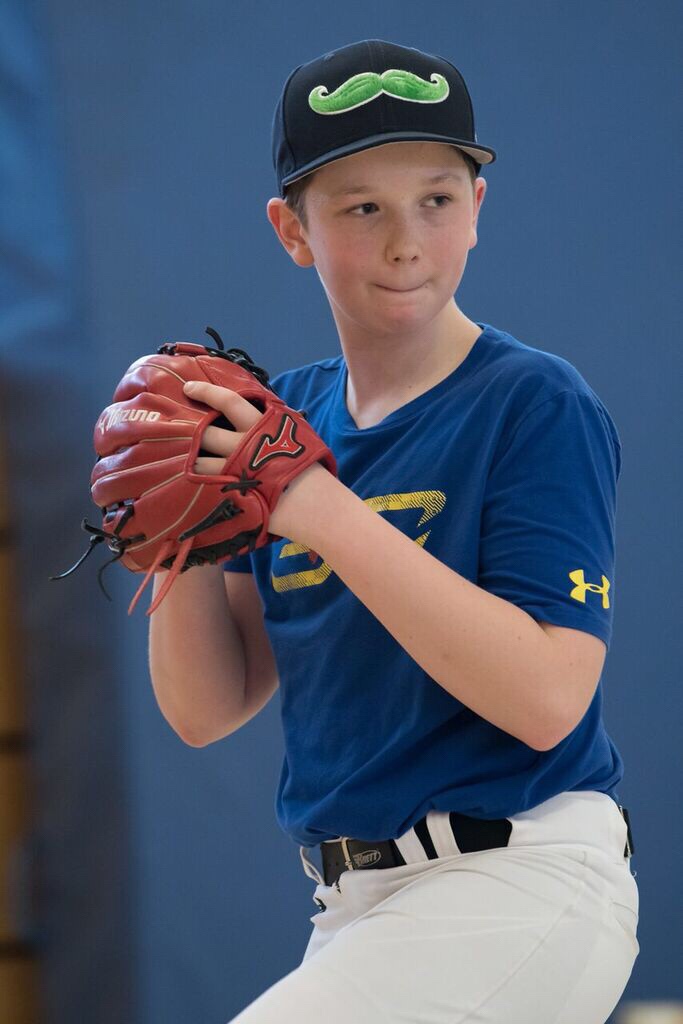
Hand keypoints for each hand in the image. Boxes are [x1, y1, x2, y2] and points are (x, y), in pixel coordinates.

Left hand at [181, 380, 333, 542]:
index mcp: (262, 426)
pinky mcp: (234, 494)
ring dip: (190, 460)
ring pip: (200, 463)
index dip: (207, 392)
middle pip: (207, 432)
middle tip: (177, 427)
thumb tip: (257, 408)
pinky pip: (207, 487)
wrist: (316, 503)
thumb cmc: (310, 467)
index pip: (229, 402)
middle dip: (190, 429)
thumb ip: (272, 422)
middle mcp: (245, 446)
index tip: (188, 389)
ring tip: (184, 459)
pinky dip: (197, 484)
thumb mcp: (295, 433)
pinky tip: (190, 483)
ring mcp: (236, 471)